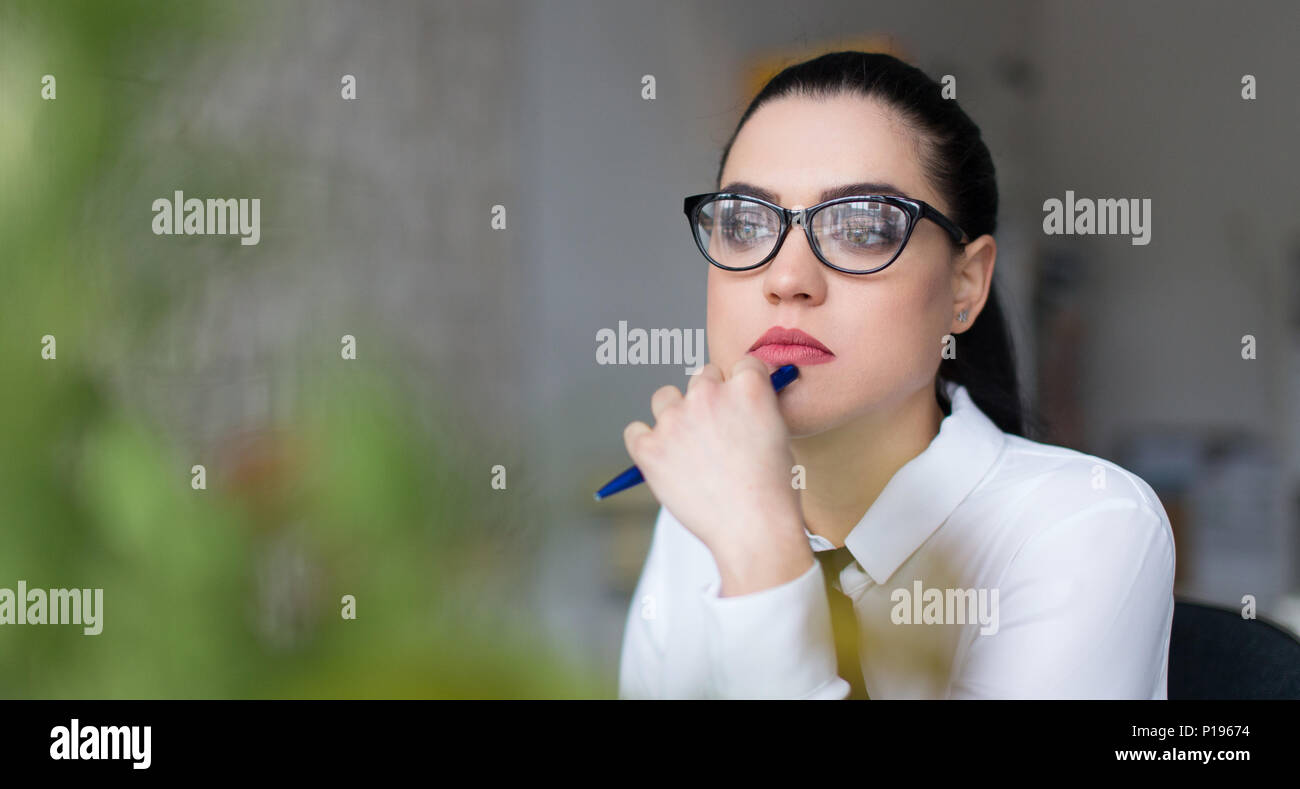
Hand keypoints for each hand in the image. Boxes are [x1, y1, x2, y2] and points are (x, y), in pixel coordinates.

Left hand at [623, 356, 812, 595]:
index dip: (742, 387)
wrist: (753, 530)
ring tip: (688, 449)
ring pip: (665, 397)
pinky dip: (644, 442)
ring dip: (674, 414)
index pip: (742, 365)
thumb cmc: (772, 490)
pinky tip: (661, 460)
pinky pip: (635, 431)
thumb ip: (755, 409)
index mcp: (747, 388)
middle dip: (709, 400)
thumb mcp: (778, 435)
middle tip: (716, 435)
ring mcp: (675, 420)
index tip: (741, 407)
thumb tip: (734, 403)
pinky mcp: (649, 448)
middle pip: (702, 377)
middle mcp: (708, 395)